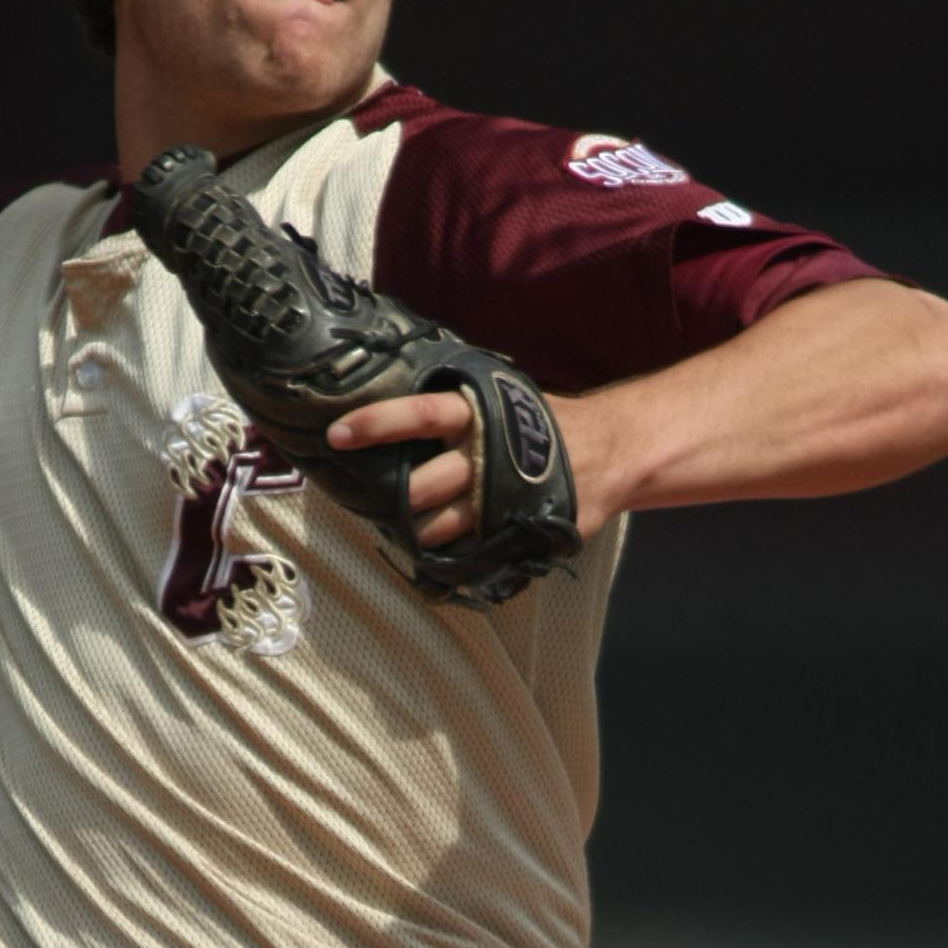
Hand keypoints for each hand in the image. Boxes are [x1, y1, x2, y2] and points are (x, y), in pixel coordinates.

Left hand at [327, 389, 614, 545]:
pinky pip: (465, 551)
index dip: (378, 424)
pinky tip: (443, 546)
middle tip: (382, 496)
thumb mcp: (501, 398)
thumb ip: (453, 406)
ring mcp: (499, 499)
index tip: (338, 435)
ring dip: (418, 530)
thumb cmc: (540, 422)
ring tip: (411, 524)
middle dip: (399, 497)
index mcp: (478, 414)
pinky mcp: (513, 531)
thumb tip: (388, 396)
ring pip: (439, 527)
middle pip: (422, 486)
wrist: (610, 453)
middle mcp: (484, 456)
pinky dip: (447, 551)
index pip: (421, 415)